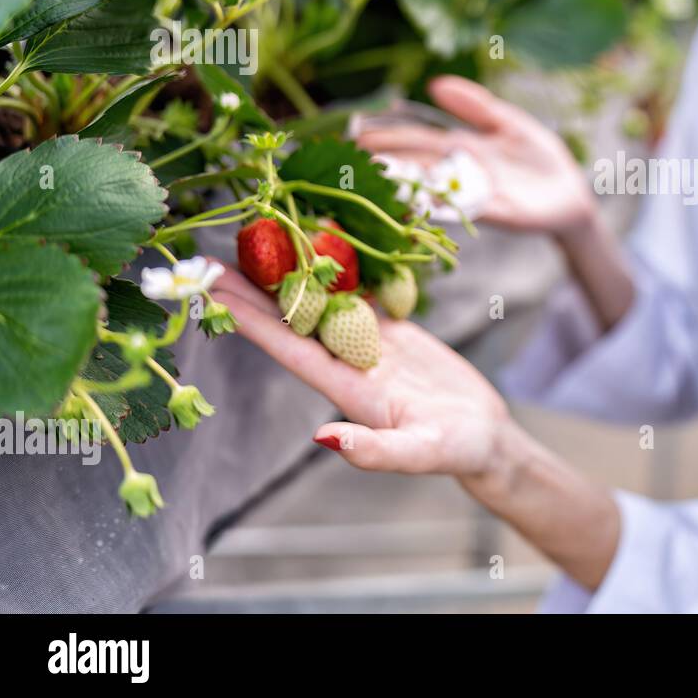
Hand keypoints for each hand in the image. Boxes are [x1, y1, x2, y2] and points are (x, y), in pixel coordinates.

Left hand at [209, 266, 509, 479]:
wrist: (485, 438)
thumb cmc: (455, 449)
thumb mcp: (418, 452)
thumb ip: (373, 450)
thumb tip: (323, 437)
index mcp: (346, 389)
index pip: (290, 348)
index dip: (251, 320)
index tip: (214, 292)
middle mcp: (348, 364)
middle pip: (292, 321)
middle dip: (253, 293)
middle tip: (212, 259)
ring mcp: (369, 347)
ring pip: (320, 305)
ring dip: (289, 277)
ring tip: (257, 245)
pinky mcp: (394, 334)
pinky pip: (359, 298)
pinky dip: (340, 273)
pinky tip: (320, 248)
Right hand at [356, 75, 596, 236]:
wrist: (572, 192)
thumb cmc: (539, 157)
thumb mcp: (508, 123)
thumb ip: (475, 106)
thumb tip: (434, 85)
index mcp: (463, 150)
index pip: (420, 142)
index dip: (391, 138)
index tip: (358, 136)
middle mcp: (464, 175)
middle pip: (421, 168)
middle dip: (390, 164)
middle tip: (354, 163)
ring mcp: (479, 196)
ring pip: (438, 192)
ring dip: (411, 189)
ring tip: (380, 183)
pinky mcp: (501, 213)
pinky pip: (472, 209)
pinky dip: (451, 207)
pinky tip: (429, 203)